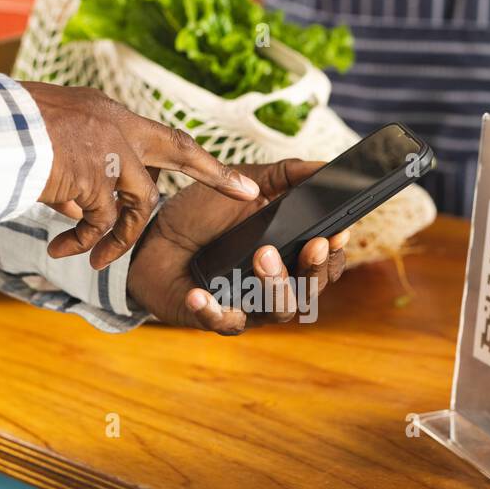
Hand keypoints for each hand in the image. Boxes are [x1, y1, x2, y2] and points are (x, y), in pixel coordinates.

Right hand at [19, 83, 259, 268]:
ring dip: (117, 238)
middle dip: (216, 173)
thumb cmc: (3, 135)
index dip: (194, 157)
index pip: (161, 137)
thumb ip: (77, 177)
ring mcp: (110, 150)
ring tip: (96, 260)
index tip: (229, 171)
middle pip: (179, 150)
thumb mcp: (50, 149)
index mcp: (106, 115)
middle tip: (247, 192)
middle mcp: (116, 126)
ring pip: (138, 205)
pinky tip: (59, 250)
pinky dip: (84, 242)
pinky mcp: (96, 176)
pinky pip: (101, 223)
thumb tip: (84, 210)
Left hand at [127, 159, 349, 333]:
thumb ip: (285, 175)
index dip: (335, 253)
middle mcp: (274, 284)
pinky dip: (214, 311)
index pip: (325, 263)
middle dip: (313, 269)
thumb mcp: (244, 185)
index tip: (338, 232)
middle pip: (310, 290)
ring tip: (263, 256)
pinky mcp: (215, 317)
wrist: (151, 235)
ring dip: (276, 286)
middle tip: (311, 244)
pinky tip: (203, 294)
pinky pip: (224, 322)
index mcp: (288, 254)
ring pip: (279, 310)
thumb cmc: (201, 214)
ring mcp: (247, 304)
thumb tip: (324, 165)